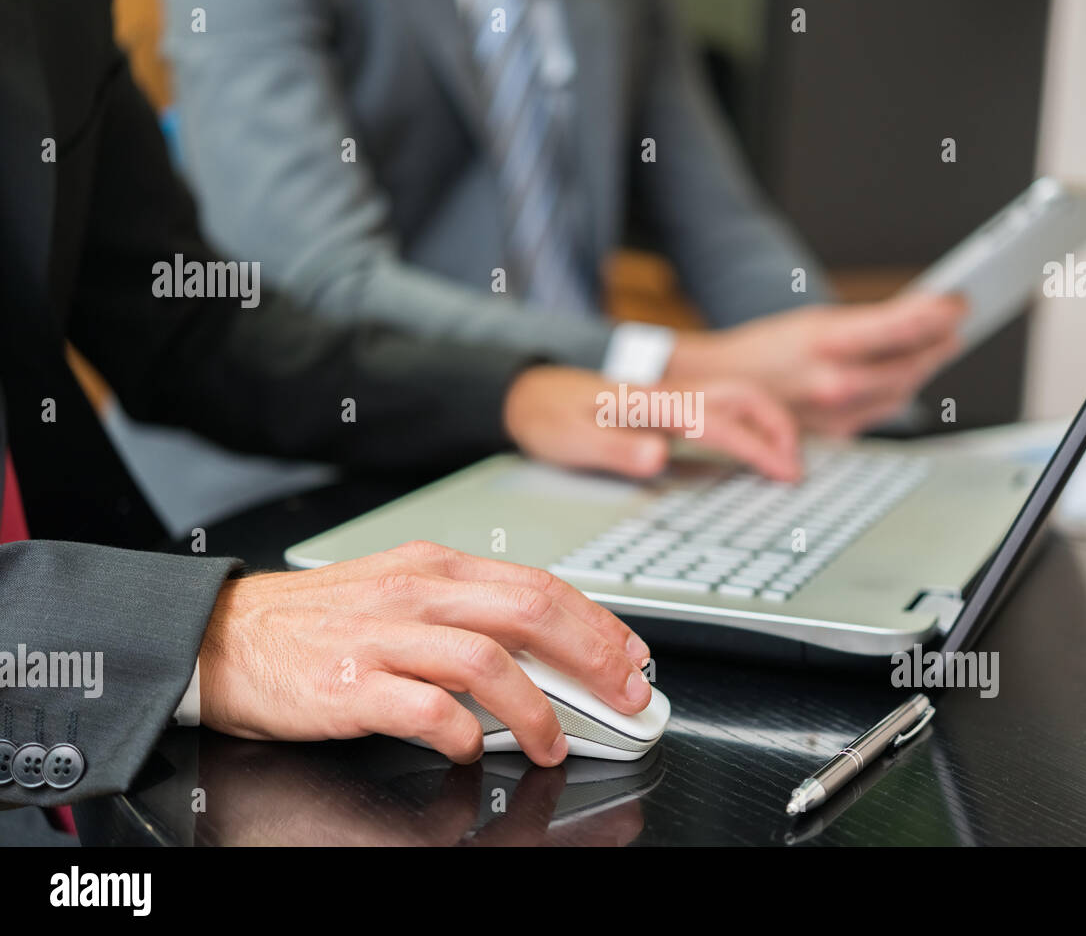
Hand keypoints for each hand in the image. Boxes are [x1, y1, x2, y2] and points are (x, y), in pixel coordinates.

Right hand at [198, 541, 653, 767]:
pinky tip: (469, 749)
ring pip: (488, 661)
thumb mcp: (399, 593)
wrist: (223, 636)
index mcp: (435, 567)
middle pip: (530, 613)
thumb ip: (466, 613)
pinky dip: (461, 734)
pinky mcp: (349, 685)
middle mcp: (415, 593)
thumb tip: (544, 649)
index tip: (631, 657)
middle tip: (625, 696)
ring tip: (552, 742)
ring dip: (536, 709)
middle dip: (593, 658)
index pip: (539, 586)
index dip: (597, 624)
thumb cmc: (316, 620)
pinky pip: (426, 710)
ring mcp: (382, 637)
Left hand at [503, 366, 801, 480]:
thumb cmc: (548, 417)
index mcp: (652, 402)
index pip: (720, 419)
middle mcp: (669, 393)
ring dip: (768, 421)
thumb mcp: (571, 440)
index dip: (758, 444)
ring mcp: (671, 396)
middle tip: (797, 468)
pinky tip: (754, 445)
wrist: (526, 391)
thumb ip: (616, 449)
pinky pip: (720, 407)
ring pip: (735, 396)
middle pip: (742, 394)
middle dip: (778, 425)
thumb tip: (660, 457)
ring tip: (786, 459)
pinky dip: (749, 422)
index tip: (786, 472)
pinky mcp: (667, 405)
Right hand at [665, 293, 966, 435]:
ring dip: (922, 367)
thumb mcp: (815, 321)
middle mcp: (834, 383)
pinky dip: (898, 391)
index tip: (958, 303)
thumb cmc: (768, 348)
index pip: (900, 326)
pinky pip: (881, 411)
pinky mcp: (836, 434)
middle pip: (908, 365)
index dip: (937, 315)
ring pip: (900, 391)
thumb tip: (920, 319)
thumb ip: (867, 324)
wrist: (721, 387)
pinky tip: (907, 375)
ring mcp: (836, 414)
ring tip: (939, 345)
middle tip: (956, 324)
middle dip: (938, 343)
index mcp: (828, 343)